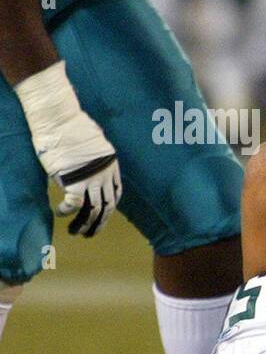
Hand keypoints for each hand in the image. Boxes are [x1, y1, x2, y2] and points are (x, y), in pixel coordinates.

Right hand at [15, 62, 121, 236]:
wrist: (61, 120)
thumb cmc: (73, 126)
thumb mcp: (95, 142)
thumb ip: (95, 155)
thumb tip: (88, 158)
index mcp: (112, 166)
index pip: (116, 193)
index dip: (110, 207)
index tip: (103, 215)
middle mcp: (104, 175)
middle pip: (107, 206)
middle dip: (100, 223)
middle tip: (91, 234)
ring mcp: (91, 179)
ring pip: (93, 210)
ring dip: (84, 224)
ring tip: (76, 232)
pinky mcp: (74, 181)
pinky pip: (74, 204)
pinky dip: (67, 212)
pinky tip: (60, 213)